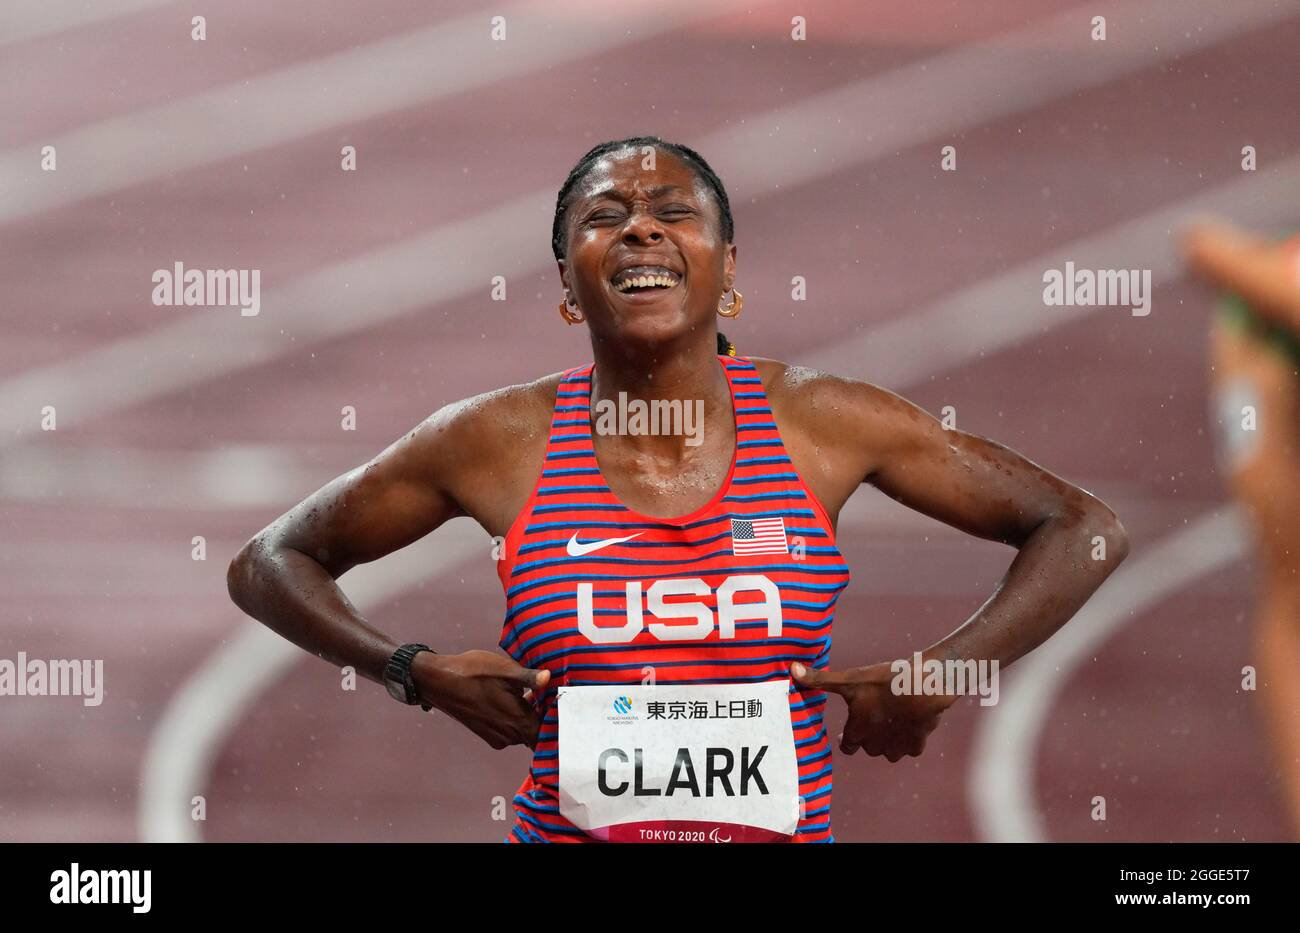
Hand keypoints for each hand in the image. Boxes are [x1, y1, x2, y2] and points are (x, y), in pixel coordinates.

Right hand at [414, 649, 549, 749]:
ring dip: (529, 715)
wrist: (439, 682)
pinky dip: (516, 717)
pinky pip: (509, 729)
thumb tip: (549, 677)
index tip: (566, 711)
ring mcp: (496, 736)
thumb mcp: (506, 669)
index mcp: (518, 721)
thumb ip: (530, 678)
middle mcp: (509, 735)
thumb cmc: (474, 673)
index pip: (547, 734)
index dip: (558, 725)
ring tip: (536, 693)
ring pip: (522, 730)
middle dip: (545, 717)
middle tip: (553, 696)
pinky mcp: (486, 732)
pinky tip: (516, 697)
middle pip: (536, 733)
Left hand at [791, 660, 955, 761]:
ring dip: (888, 739)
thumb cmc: (883, 682)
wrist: (923, 687)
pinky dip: (909, 737)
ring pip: (888, 750)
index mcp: (856, 733)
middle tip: (874, 716)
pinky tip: (909, 720)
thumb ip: (820, 679)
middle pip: (868, 747)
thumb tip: (791, 670)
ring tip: (892, 718)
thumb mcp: (850, 678)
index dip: (847, 739)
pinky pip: (909, 748)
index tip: (849, 730)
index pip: (847, 747)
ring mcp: (896, 749)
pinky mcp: (916, 747)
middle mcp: (874, 746)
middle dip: (869, 735)